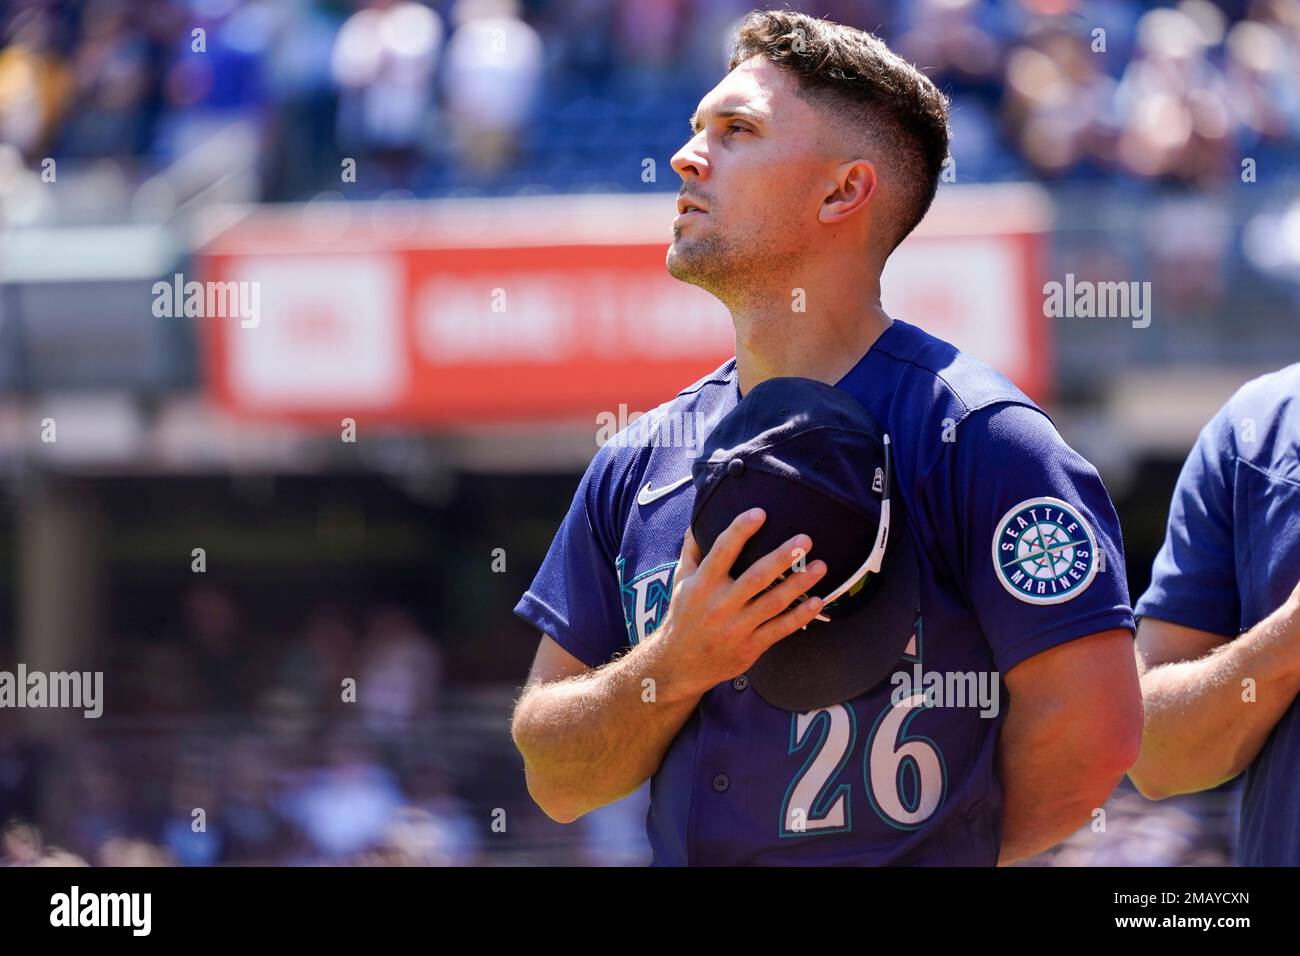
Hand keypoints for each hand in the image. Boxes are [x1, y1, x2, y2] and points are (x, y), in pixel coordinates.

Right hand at [652, 508, 827, 697]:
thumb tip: (697, 520)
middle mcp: (720, 605)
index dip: (740, 531)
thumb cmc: (684, 616)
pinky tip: (817, 602)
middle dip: (782, 558)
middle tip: (804, 540)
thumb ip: (691, 551)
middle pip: (756, 577)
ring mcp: (736, 627)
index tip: (760, 513)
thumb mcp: (680, 582)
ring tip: (820, 566)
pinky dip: (799, 616)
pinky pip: (779, 629)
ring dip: (799, 584)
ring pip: (773, 603)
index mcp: (702, 584)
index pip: (722, 552)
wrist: (679, 664)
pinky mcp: (750, 647)